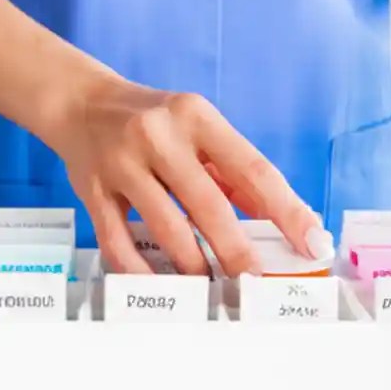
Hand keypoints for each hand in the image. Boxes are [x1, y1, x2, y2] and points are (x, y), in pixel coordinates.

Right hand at [46, 78, 328, 275]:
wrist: (79, 102)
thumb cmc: (152, 121)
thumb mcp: (197, 129)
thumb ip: (231, 170)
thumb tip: (277, 218)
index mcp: (196, 117)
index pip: (253, 168)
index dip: (287, 211)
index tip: (312, 242)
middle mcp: (159, 136)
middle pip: (209, 205)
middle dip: (238, 251)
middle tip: (257, 283)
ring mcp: (122, 163)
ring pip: (166, 228)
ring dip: (194, 266)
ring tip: (211, 287)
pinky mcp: (91, 189)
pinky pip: (118, 243)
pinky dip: (142, 271)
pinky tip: (160, 285)